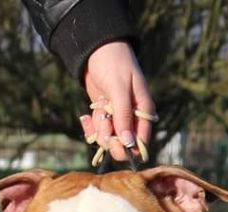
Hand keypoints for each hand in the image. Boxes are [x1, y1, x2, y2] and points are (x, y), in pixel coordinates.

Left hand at [80, 41, 155, 163]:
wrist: (97, 48)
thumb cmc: (114, 63)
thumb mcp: (119, 88)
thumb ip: (123, 115)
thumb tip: (128, 143)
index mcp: (143, 113)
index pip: (141, 142)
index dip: (129, 147)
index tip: (114, 139)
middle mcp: (133, 119)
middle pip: (125, 145)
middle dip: (111, 140)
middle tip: (102, 124)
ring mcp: (118, 118)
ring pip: (110, 139)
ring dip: (99, 131)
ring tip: (93, 112)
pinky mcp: (105, 115)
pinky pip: (99, 131)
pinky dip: (90, 128)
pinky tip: (85, 117)